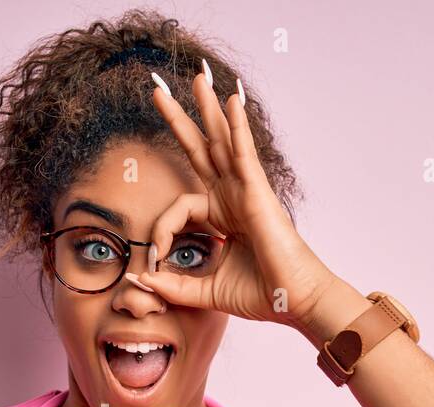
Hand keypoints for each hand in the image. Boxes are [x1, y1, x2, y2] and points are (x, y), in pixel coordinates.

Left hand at [132, 67, 341, 331]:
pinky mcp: (258, 191)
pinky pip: (244, 151)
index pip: (178, 208)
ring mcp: (245, 190)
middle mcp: (232, 197)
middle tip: (157, 90)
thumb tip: (139, 281)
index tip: (155, 261)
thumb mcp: (204, 291)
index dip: (160, 231)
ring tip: (196, 77)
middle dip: (179, 120)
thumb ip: (171, 286)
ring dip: (207, 107)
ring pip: (221, 140)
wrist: (294, 301)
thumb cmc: (261, 294)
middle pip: (200, 149)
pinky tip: (230, 100)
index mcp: (221, 216)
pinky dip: (237, 125)